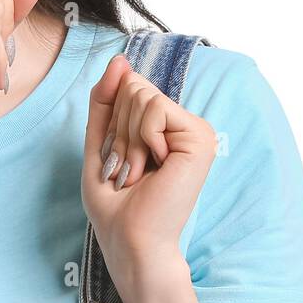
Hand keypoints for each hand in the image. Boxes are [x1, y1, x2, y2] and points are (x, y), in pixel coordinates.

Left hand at [81, 53, 217, 293]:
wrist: (132, 241)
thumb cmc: (115, 205)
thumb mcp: (101, 143)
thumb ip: (106, 101)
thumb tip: (119, 61)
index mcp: (166, 128)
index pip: (127, 88)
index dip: (111, 124)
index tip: (119, 163)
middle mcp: (185, 126)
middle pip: (133, 88)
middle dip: (118, 132)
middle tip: (129, 172)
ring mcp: (196, 130)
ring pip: (142, 96)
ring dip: (127, 141)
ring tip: (139, 174)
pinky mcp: (201, 137)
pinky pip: (154, 109)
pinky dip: (140, 140)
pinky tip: (153, 169)